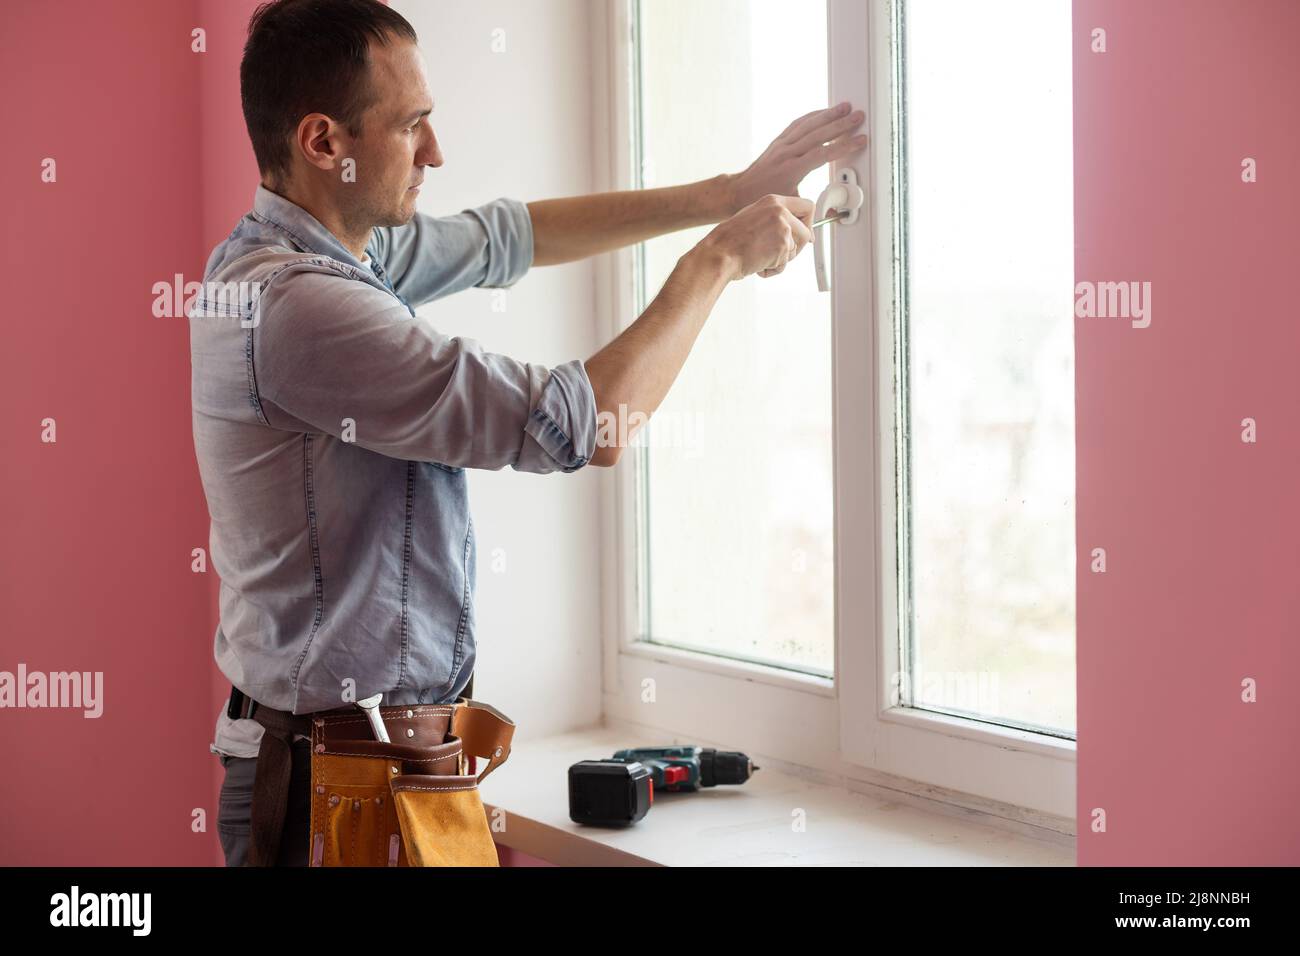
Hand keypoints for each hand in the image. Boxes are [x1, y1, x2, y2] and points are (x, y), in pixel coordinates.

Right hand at [697, 194, 814, 280]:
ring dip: (780, 260)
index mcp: (773, 201)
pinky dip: (772, 269)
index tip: (806, 236)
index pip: (807, 206)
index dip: (809, 223)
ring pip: (795, 250)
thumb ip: (775, 220)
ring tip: (759, 258)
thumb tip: (795, 232)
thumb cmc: (729, 241)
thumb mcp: (753, 218)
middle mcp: (780, 211)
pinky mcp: (782, 245)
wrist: (718, 254)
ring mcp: (782, 227)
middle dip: (796, 248)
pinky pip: (785, 264)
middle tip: (778, 255)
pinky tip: (756, 264)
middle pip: (806, 232)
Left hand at [725, 102, 867, 213]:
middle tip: (858, 116)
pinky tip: (825, 111)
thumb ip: (810, 207)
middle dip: (840, 124)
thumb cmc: (763, 199)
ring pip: (808, 124)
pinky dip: (813, 115)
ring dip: (829, 114)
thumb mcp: (790, 205)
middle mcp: (786, 153)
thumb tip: (829, 216)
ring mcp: (782, 144)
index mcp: (791, 170)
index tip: (860, 140)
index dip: (843, 146)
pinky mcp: (779, 140)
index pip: (822, 154)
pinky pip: (798, 123)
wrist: (740, 191)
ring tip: (846, 106)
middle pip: (818, 134)